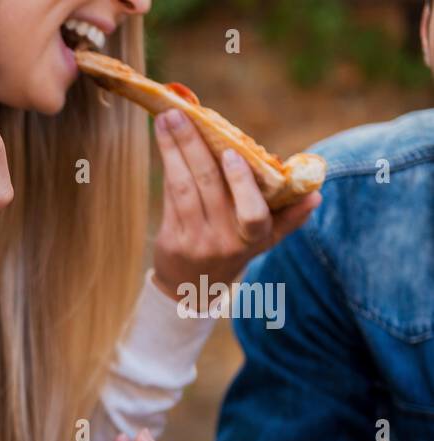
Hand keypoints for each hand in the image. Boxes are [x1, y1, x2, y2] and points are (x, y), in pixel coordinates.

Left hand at [152, 110, 320, 297]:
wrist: (193, 287)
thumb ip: (288, 218)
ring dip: (174, 149)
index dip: (242, 183)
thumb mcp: (265, 240)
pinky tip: (164, 142)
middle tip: (184, 115)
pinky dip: (169, 166)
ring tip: (167, 118)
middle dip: (194, 146)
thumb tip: (315, 194)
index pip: (252, 213)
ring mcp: (196, 241)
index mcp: (254, 237)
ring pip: (184, 187)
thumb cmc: (235, 249)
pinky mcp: (172, 241)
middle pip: (208, 186)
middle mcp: (225, 241)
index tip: (234, 154)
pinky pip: (171, 196)